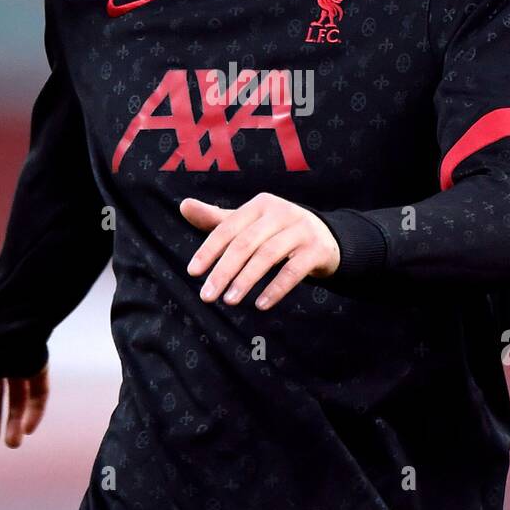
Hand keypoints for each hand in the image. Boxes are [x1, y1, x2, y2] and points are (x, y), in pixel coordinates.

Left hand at [180, 192, 340, 310]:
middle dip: (223, 271)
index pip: (228, 228)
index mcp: (260, 204)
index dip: (209, 250)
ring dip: (246, 280)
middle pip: (245, 243)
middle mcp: (281, 212)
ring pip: (268, 256)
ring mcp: (301, 229)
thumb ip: (217, 219)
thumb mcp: (249, 224)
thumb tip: (183, 206)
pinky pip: (293, 271)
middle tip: (207, 296)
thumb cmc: (277, 232)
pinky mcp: (317, 249)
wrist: (326, 238)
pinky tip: (260, 305)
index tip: (193, 273)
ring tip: (229, 301)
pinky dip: (275, 289)